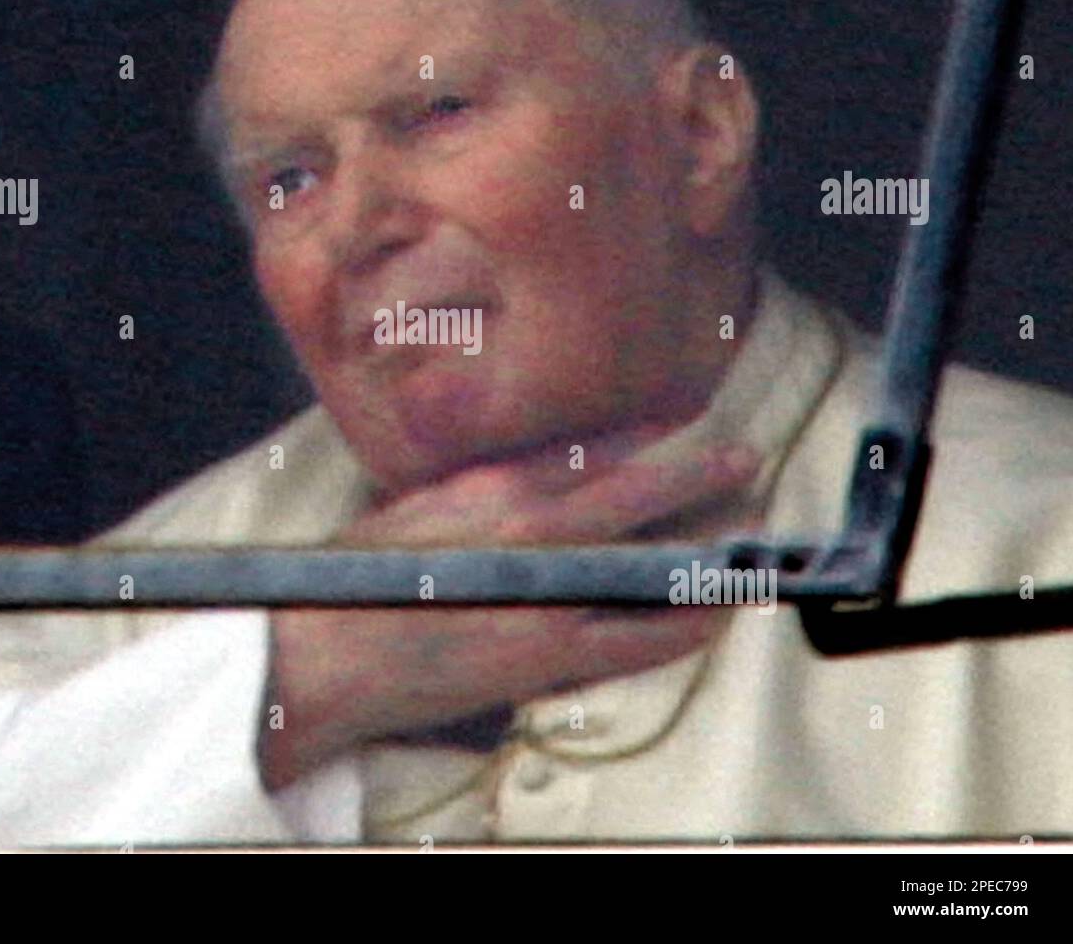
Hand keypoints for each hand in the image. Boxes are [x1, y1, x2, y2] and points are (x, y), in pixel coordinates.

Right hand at [259, 427, 758, 789]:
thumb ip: (485, 488)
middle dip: (698, 474)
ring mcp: (543, 597)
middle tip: (744, 460)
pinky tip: (716, 611)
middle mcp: (526, 533)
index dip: (649, 430)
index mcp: (490, 488)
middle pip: (634, 493)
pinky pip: (638, 642)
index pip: (589, 447)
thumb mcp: (420, 509)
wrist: (323, 660)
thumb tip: (547, 473)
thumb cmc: (363, 580)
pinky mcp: (547, 659)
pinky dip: (684, 624)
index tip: (690, 412)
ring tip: (749, 538)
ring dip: (707, 547)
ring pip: (650, 564)